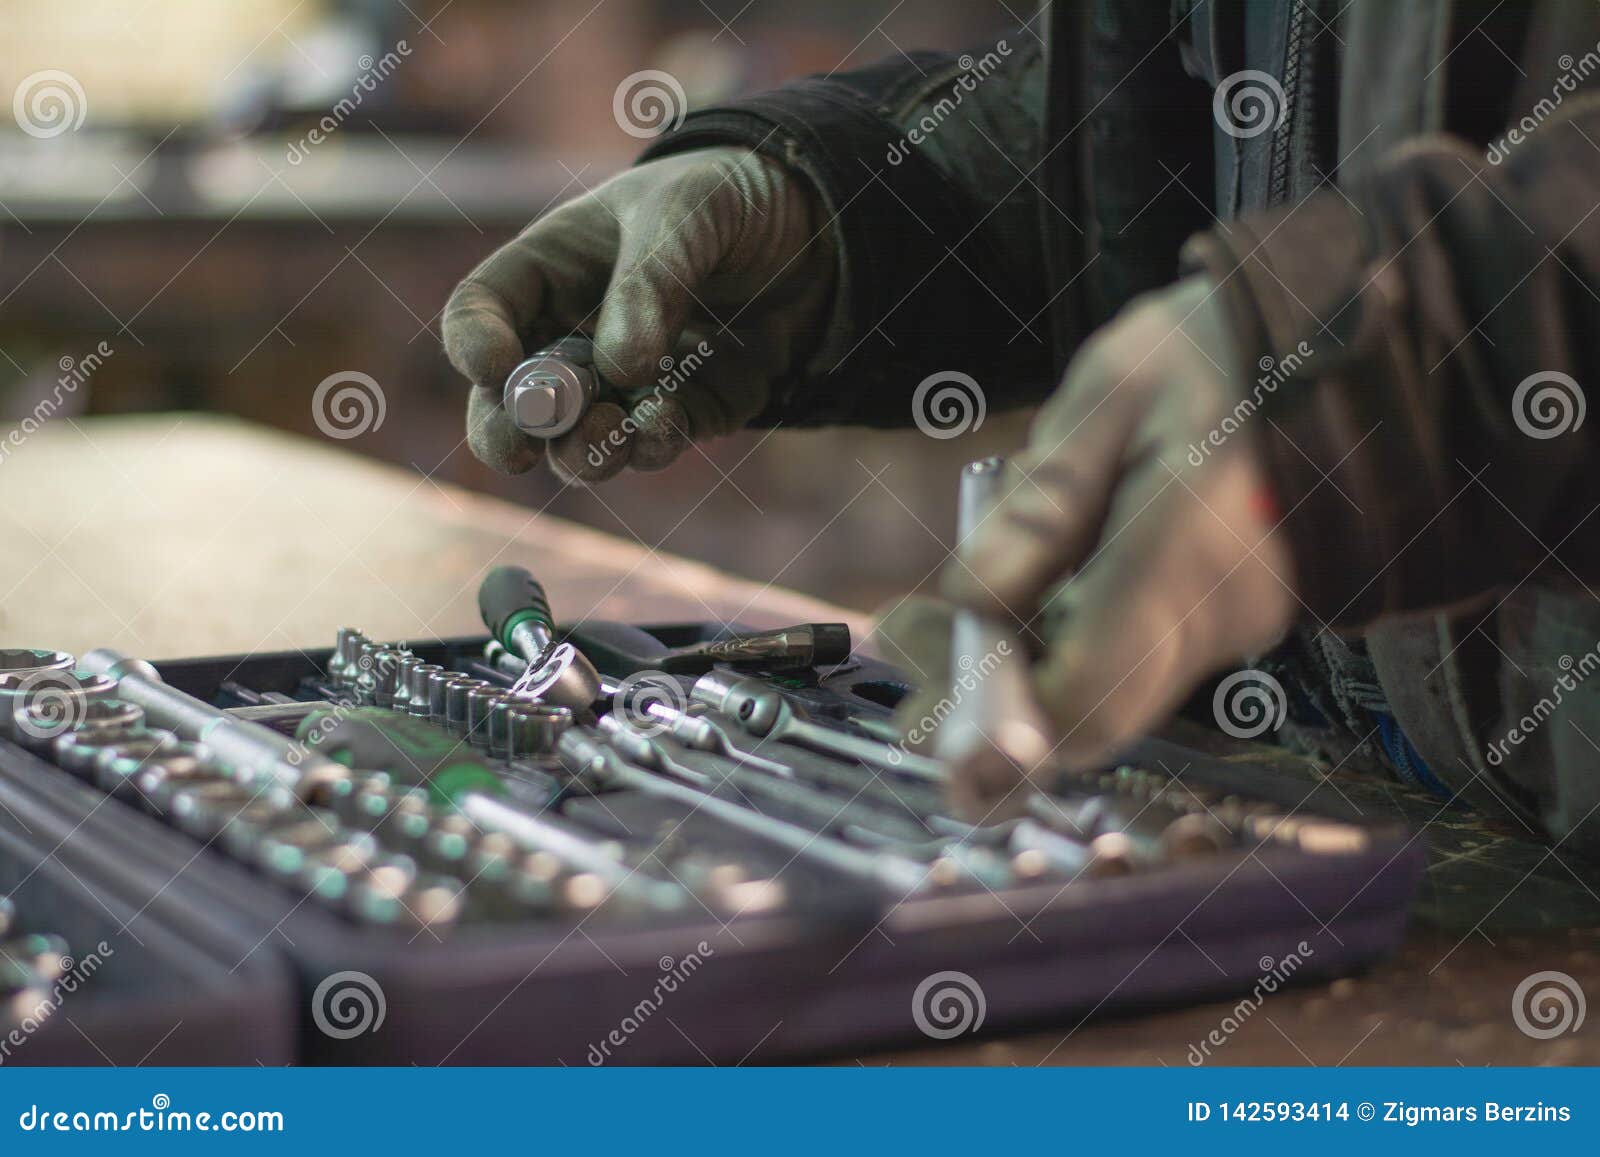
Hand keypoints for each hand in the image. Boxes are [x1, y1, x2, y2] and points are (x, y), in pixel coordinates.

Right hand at [441, 147, 835, 482]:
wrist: (824, 230)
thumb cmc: (733, 198)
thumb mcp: (688, 212)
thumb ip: (650, 282)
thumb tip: (619, 370)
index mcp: (553, 266)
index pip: (484, 311)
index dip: (475, 344)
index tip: (496, 368)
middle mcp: (578, 331)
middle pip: (513, 400)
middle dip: (508, 430)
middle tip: (517, 451)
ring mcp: (630, 382)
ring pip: (579, 440)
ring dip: (582, 451)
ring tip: (603, 437)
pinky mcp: (685, 412)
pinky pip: (654, 442)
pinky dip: (652, 442)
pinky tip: (662, 422)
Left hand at [884, 276, 1296, 811]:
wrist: (1354, 338)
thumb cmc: (1225, 349)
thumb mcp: (1110, 394)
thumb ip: (1039, 508)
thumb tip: (963, 603)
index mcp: (1185, 555)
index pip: (1080, 699)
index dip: (984, 709)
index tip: (915, 640)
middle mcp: (1218, 616)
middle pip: (1083, 714)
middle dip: (982, 693)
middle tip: (908, 634)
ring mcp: (1236, 626)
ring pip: (1104, 687)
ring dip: (1019, 660)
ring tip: (956, 599)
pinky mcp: (1235, 618)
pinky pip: (1135, 655)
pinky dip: (1066, 636)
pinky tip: (1032, 581)